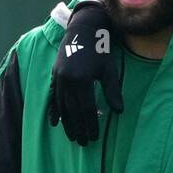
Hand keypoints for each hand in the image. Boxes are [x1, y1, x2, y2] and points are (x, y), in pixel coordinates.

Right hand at [47, 0, 123, 144]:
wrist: (84, 29)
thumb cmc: (101, 50)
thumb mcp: (109, 71)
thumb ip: (113, 91)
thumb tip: (119, 112)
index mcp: (82, 79)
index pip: (86, 109)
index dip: (90, 125)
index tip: (93, 138)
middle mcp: (67, 80)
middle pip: (73, 111)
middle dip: (78, 128)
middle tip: (83, 143)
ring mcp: (59, 77)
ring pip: (62, 106)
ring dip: (67, 123)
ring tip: (72, 137)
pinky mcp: (54, 75)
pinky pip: (53, 97)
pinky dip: (53, 111)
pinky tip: (54, 123)